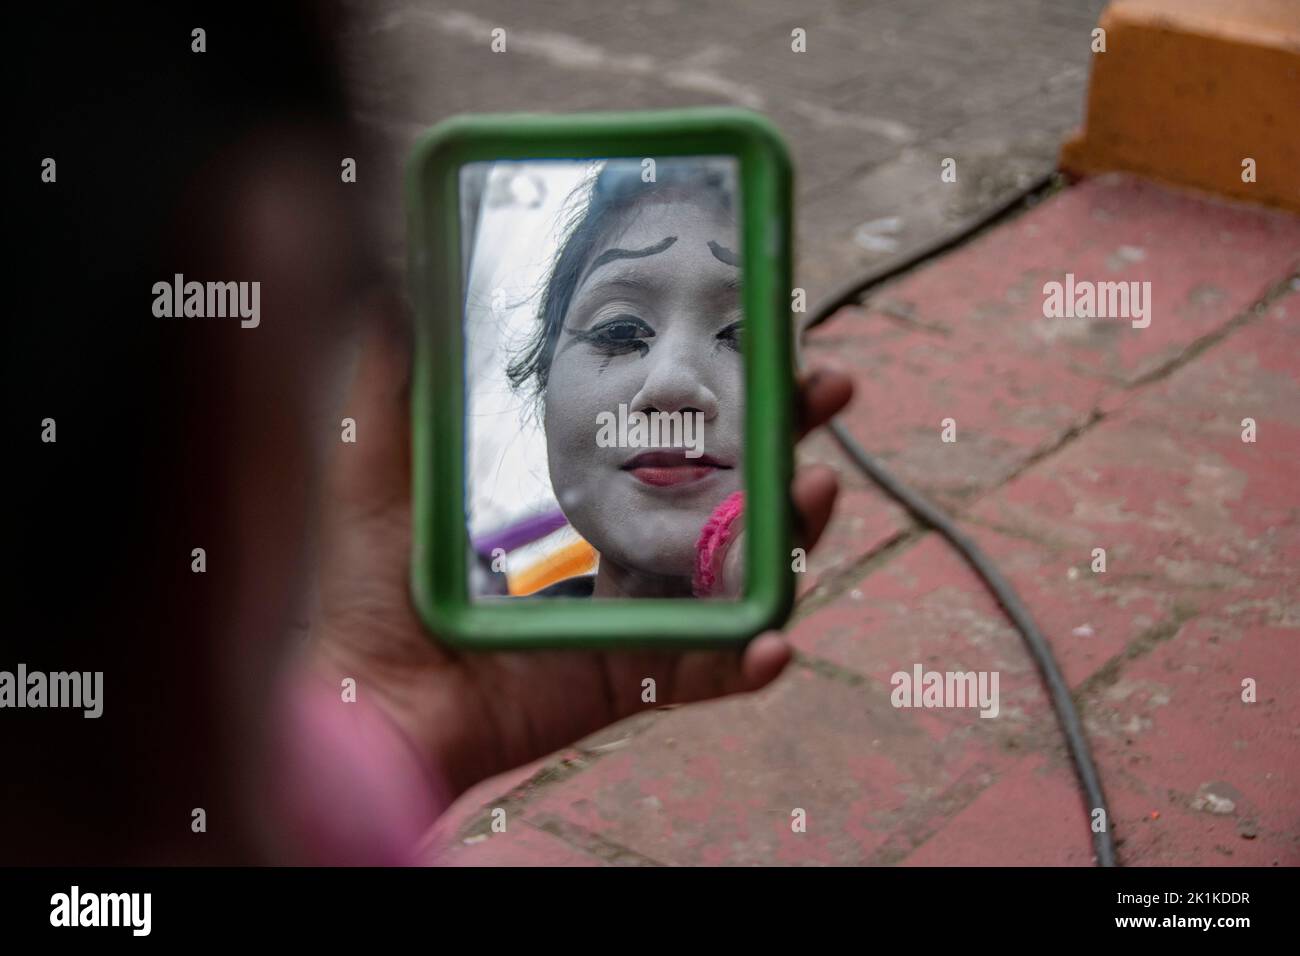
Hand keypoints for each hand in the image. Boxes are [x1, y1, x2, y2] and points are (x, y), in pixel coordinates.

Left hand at [306, 302, 852, 806]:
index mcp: (594, 492)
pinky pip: (713, 673)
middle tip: (828, 387)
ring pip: (748, 569)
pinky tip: (775, 640)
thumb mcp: (386, 459)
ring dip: (797, 531)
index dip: (733, 382)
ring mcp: (647, 614)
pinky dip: (751, 660)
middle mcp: (635, 546)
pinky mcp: (640, 677)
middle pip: (739, 485)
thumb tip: (396, 278)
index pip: (684, 428)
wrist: (370, 692)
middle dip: (793, 433)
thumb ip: (397, 374)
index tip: (773, 330)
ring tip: (813, 488)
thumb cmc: (375, 580)